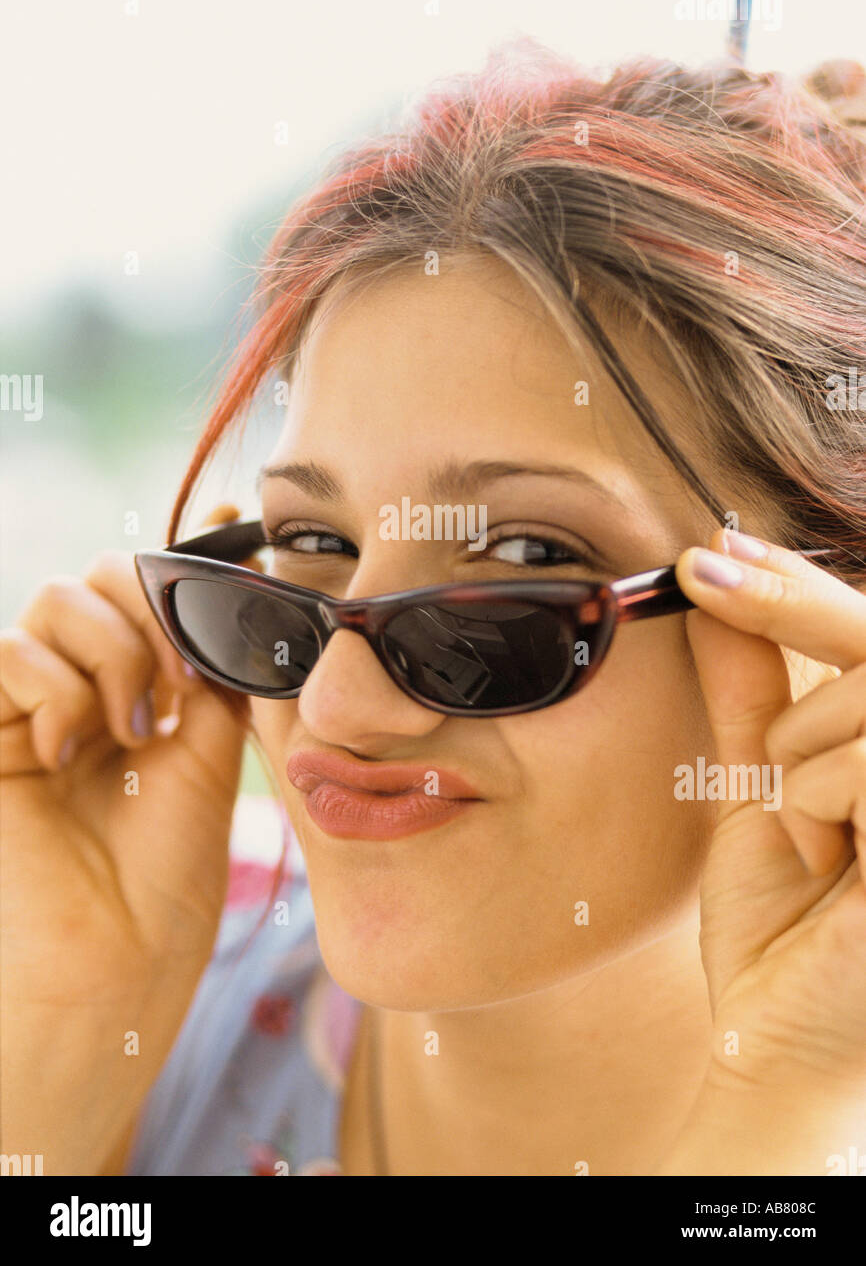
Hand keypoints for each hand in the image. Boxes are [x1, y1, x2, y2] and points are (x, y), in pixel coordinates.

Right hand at [0, 504, 251, 1172]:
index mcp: (142, 693)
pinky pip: (9, 653)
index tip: (225, 589)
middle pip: (101, 576)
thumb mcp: (211, 758)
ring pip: (58, 599)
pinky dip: (57, 688)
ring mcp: (31, 708)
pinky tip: (72, 749)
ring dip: (114, 650)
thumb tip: (219, 604)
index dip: (182, 575)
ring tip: (132, 732)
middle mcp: (84, 691)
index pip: (148, 591)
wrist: (114, 963)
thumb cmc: (164, 880)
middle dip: (151, 608)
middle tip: (179, 682)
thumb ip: (210, 675)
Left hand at [658, 527, 865, 1172]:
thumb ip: (750, 691)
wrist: (777, 1034)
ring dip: (797, 749)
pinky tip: (824, 855)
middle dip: (785, 600)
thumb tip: (718, 593)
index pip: (864, 629)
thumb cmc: (780, 919)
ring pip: (865, 693)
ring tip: (797, 821)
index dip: (797, 579)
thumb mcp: (755, 783)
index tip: (714, 546)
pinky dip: (817, 798)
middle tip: (705, 573)